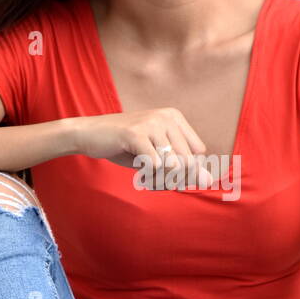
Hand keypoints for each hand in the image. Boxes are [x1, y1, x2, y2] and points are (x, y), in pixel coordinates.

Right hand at [70, 108, 213, 187]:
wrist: (89, 135)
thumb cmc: (126, 147)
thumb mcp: (157, 157)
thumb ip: (183, 168)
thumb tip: (210, 181)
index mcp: (175, 117)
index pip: (198, 153)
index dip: (187, 171)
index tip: (169, 177)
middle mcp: (167, 116)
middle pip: (188, 162)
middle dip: (173, 179)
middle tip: (155, 182)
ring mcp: (152, 123)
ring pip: (173, 165)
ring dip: (160, 180)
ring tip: (148, 178)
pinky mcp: (136, 132)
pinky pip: (154, 165)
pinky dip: (148, 176)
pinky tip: (139, 174)